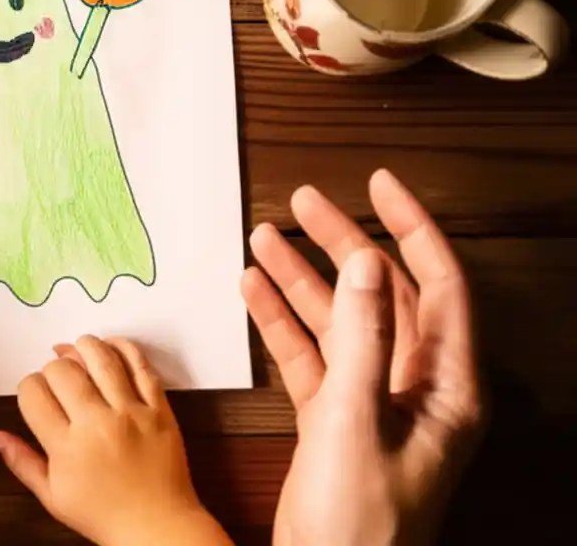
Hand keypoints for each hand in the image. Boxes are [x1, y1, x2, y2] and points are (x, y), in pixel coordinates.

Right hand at [0, 336, 231, 545]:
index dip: (29, 385)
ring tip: (76, 349)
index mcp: (66, 446)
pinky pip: (141, 367)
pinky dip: (124, 349)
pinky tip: (111, 346)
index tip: (35, 391)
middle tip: (56, 375)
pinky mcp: (158, 409)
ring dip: (84, 346)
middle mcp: (96, 424)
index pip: (34, 392)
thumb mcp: (52, 496)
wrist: (157, 527)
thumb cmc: (103, 515)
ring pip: (101, 359)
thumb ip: (22, 461)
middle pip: (63, 370)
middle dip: (53, 366)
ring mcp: (130, 413)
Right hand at [243, 169, 484, 544]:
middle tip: (301, 203)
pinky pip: (309, 355)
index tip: (376, 185)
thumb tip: (369, 264)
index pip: (439, 284)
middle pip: (381, 294)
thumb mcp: (358, 420)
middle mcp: (414, 385)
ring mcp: (372, 400)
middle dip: (340, 246)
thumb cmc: (362, 519)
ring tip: (261, 237)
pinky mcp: (334, 418)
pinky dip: (280, 323)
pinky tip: (252, 291)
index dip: (411, 228)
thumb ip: (363, 338)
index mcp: (445, 385)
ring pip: (338, 321)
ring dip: (300, 281)